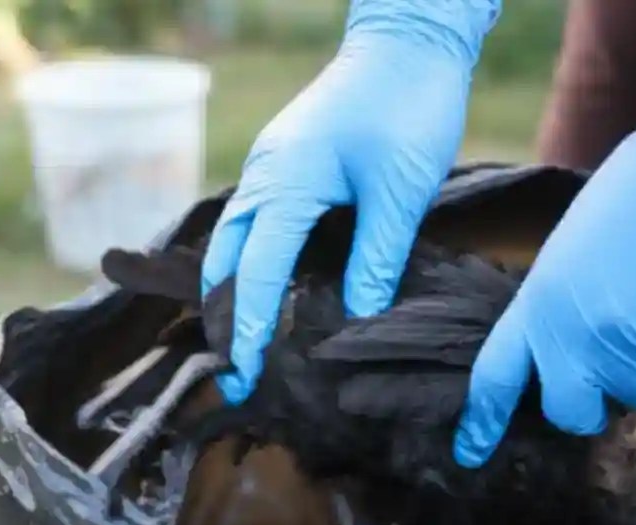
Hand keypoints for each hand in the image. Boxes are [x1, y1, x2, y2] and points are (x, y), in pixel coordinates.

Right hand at [201, 0, 499, 402]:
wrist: (409, 38)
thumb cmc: (408, 105)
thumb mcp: (401, 190)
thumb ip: (376, 256)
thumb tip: (356, 316)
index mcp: (286, 183)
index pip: (258, 272)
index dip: (251, 327)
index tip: (244, 374)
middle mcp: (265, 176)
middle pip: (225, 259)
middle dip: (225, 317)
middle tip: (236, 372)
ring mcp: (270, 167)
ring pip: (234, 241)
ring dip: (235, 290)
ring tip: (247, 342)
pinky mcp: (287, 164)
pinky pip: (255, 222)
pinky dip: (254, 262)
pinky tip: (275, 290)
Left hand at [454, 37, 635, 466]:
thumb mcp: (582, 234)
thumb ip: (566, 292)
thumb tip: (573, 323)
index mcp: (545, 304)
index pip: (498, 376)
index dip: (482, 420)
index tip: (470, 453)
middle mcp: (588, 345)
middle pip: (573, 412)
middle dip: (589, 397)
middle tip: (613, 357)